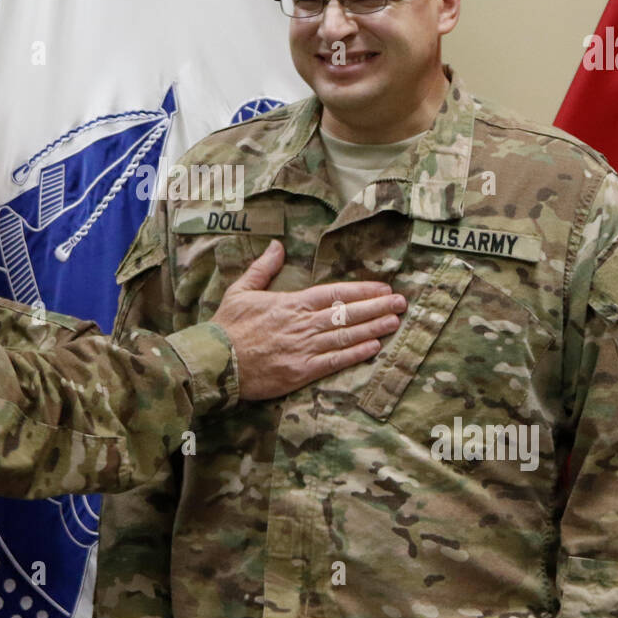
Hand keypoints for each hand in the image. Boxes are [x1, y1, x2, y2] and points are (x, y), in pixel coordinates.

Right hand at [212, 240, 405, 400]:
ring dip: (373, 328)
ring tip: (394, 321)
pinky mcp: (301, 371)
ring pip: (346, 335)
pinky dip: (356, 353)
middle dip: (377, 306)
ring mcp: (304, 348)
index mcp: (291, 303)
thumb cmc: (227, 326)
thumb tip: (277, 246)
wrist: (216, 361)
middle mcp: (303, 324)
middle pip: (347, 313)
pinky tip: (374, 347)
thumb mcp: (241, 290)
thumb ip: (262, 269)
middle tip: (401, 302)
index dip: (362, 290)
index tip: (383, 287)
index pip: (334, 293)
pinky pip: (335, 361)